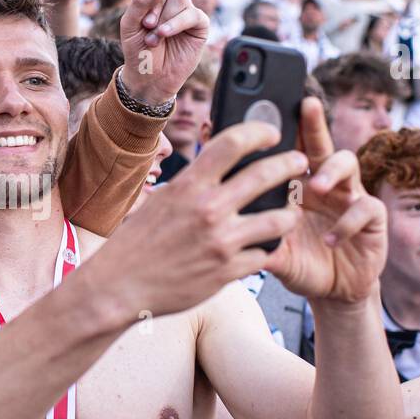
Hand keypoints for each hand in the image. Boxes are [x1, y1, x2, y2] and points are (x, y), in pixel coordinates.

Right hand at [88, 121, 306, 320]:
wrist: (120, 286)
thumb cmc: (136, 243)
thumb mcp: (162, 201)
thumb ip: (193, 184)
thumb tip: (220, 164)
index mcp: (188, 186)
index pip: (233, 143)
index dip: (259, 132)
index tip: (272, 133)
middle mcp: (208, 210)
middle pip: (266, 174)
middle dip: (291, 164)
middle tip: (299, 162)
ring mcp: (222, 242)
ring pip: (279, 219)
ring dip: (290, 213)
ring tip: (290, 212)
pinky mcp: (228, 272)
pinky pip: (263, 255)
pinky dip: (266, 250)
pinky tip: (263, 246)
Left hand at [119, 0, 208, 104]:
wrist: (148, 77)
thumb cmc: (136, 49)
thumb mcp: (129, 23)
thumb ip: (142, 0)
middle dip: (152, 2)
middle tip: (145, 25)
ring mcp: (186, 6)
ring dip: (159, 21)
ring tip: (152, 38)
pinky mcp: (198, 21)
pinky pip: (187, 14)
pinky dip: (171, 27)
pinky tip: (162, 38)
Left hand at [263, 98, 387, 303]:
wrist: (334, 290)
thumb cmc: (302, 262)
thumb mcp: (274, 249)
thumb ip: (256, 235)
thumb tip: (224, 228)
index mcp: (297, 185)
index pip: (287, 151)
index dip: (279, 133)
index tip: (258, 115)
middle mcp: (324, 183)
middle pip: (319, 143)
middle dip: (313, 123)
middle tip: (306, 105)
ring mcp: (349, 196)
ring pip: (348, 163)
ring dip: (331, 171)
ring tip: (315, 186)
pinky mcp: (372, 217)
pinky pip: (364, 208)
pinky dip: (346, 223)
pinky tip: (329, 239)